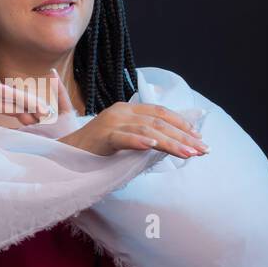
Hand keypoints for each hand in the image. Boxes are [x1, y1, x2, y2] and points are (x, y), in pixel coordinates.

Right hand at [57, 90, 207, 158]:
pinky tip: (154, 146)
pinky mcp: (101, 137)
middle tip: (203, 150)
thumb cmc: (95, 152)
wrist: (64, 157)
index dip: (182, 124)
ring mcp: (111, 123)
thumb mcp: (124, 142)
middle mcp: (121, 111)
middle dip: (184, 136)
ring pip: (147, 130)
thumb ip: (144, 138)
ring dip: (171, 143)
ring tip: (189, 154)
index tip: (199, 138)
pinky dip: (139, 141)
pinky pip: (123, 138)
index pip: (160, 113)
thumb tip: (169, 144)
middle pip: (159, 122)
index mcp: (127, 110)